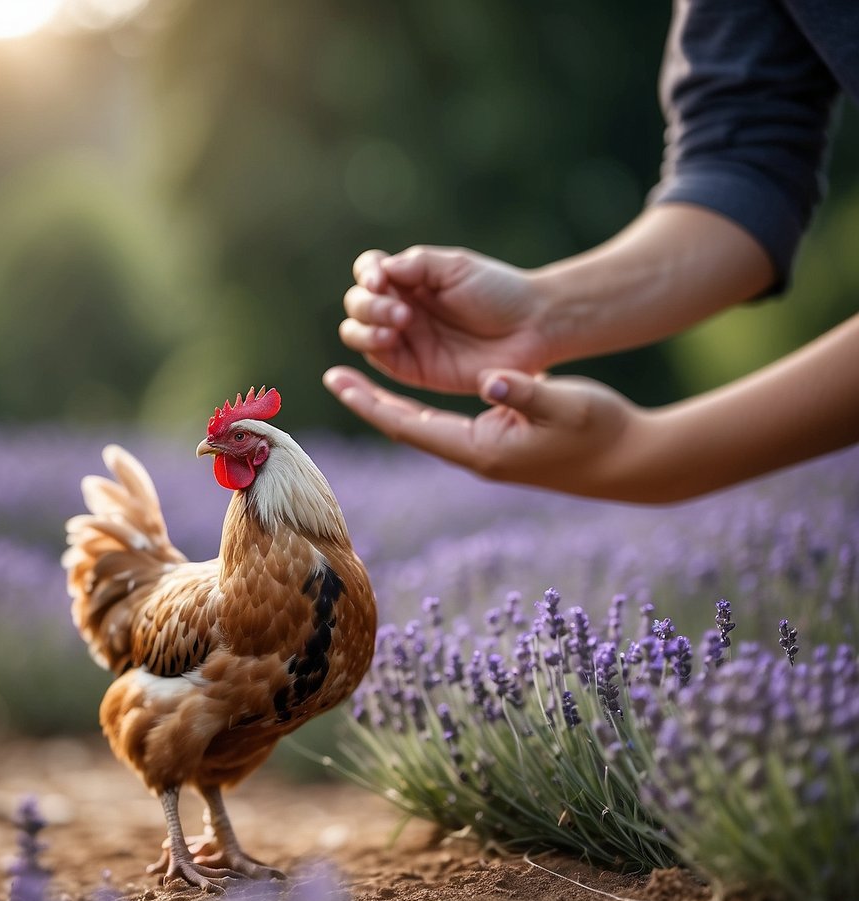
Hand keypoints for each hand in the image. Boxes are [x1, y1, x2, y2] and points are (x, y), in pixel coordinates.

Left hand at [323, 365, 649, 499]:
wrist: (628, 463)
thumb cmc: (600, 430)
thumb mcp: (564, 403)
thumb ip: (524, 391)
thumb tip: (488, 379)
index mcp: (481, 449)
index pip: (411, 425)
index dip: (372, 401)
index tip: (337, 378)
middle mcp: (475, 457)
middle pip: (408, 428)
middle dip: (370, 402)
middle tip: (334, 375)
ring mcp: (485, 455)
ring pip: (424, 428)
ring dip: (391, 405)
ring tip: (361, 380)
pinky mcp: (498, 449)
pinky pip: (444, 427)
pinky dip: (419, 410)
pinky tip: (409, 395)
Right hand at [340, 246, 551, 393]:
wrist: (532, 326)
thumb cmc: (499, 291)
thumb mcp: (456, 266)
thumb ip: (416, 264)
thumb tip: (379, 270)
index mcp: (410, 280)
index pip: (369, 272)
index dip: (367, 274)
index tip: (381, 279)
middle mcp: (401, 308)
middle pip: (357, 305)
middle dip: (369, 305)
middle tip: (402, 311)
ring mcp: (405, 340)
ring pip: (357, 333)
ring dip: (366, 327)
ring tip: (397, 326)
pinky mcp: (413, 369)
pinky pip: (379, 361)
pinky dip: (375, 348)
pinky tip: (392, 338)